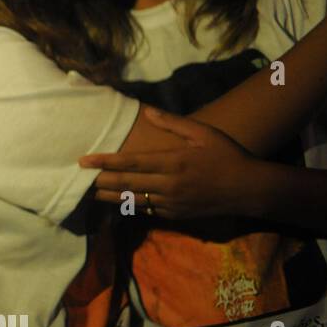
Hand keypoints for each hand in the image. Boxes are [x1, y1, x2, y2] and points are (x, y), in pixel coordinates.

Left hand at [79, 107, 258, 219]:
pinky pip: (145, 209)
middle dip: (98, 181)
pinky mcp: (174, 215)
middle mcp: (169, 185)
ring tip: (87, 191)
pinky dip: (127, 205)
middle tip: (76, 177)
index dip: (104, 162)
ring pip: (131, 200)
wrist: (249, 190)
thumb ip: (173, 123)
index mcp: (173, 162)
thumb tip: (148, 111)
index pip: (130, 162)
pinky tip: (113, 201)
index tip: (83, 161)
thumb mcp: (203, 133)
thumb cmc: (227, 156)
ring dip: (107, 196)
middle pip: (125, 183)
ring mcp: (171, 203)